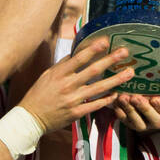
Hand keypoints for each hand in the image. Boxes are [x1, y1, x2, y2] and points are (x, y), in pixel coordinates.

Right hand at [19, 38, 134, 132]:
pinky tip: (117, 94)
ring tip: (129, 73)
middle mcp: (67, 85)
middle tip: (124, 52)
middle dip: (110, 60)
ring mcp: (73, 100)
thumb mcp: (47, 75)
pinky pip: (95, 104)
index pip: (79, 58)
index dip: (93, 49)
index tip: (106, 41)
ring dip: (116, 80)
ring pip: (98, 88)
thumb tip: (77, 52)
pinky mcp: (76, 113)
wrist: (30, 118)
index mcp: (59, 73)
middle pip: (93, 71)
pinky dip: (107, 99)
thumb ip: (63, 64)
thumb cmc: (38, 94)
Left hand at [112, 92, 159, 132]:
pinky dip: (120, 111)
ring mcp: (145, 125)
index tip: (155, 99)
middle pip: (155, 121)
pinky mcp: (132, 124)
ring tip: (123, 98)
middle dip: (144, 109)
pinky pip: (125, 121)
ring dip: (130, 110)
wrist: (147, 93)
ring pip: (138, 123)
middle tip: (135, 98)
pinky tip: (116, 101)